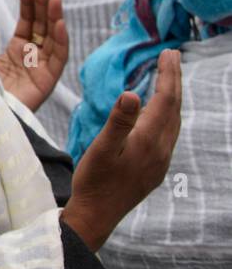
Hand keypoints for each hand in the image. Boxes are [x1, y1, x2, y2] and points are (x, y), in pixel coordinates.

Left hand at [0, 0, 68, 112]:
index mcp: (17, 51)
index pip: (27, 21)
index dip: (26, 3)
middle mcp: (31, 58)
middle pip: (42, 26)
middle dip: (43, 3)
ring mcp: (40, 69)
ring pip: (53, 38)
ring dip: (54, 17)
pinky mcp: (47, 82)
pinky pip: (58, 60)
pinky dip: (60, 42)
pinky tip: (59, 24)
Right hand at [61, 50, 181, 251]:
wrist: (97, 215)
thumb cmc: (94, 181)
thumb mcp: (101, 149)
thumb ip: (118, 121)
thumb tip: (131, 92)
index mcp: (148, 141)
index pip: (165, 100)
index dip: (168, 75)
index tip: (168, 52)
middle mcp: (161, 149)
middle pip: (174, 108)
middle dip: (174, 80)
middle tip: (172, 56)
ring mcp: (160, 160)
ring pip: (173, 121)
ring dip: (173, 97)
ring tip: (168, 78)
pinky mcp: (155, 168)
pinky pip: (168, 133)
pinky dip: (167, 114)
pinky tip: (158, 113)